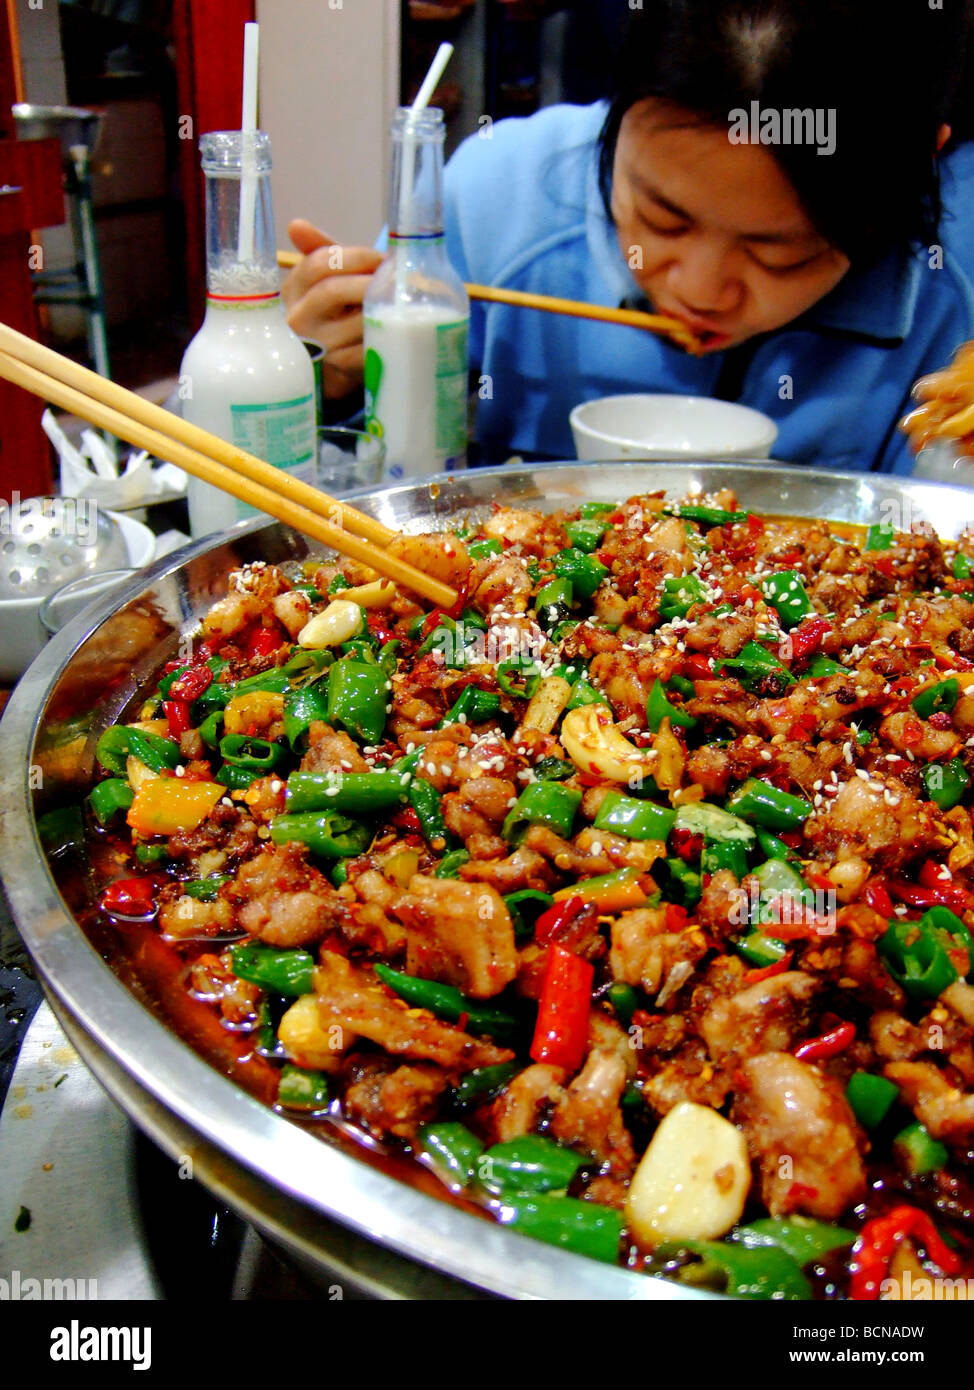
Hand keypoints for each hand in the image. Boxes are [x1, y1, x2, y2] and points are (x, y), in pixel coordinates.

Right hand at [281, 219, 384, 399]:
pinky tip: (399, 330)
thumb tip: (296, 225)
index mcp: (294, 288)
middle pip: (333, 289)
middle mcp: (298, 316)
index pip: (319, 263)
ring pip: (353, 321)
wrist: (323, 370)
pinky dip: (384, 337)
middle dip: (370, 282)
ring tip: (405, 302)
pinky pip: (364, 351)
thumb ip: (324, 254)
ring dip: (384, 309)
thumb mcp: (322, 284)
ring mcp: (316, 346)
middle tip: (397, 281)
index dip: (356, 257)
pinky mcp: (335, 371)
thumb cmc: (330, 318)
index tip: (382, 259)